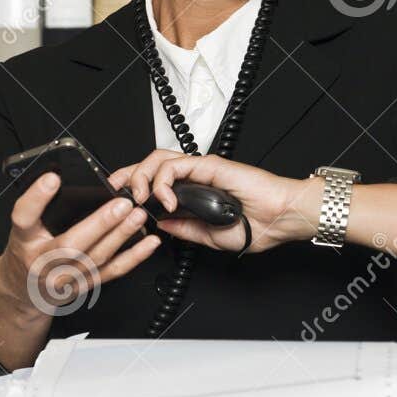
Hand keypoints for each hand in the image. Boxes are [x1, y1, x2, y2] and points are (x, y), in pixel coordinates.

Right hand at [0, 170, 160, 319]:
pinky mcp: (83, 286)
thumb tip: (64, 178)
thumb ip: (41, 209)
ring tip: (136, 216)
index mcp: (23, 239)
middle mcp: (41, 261)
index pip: (23, 217)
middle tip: (121, 204)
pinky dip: (133, 257)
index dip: (36, 198)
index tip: (52, 178)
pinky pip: (111, 271)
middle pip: (69, 244)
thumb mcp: (25, 228)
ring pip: (95, 258)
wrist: (23, 290)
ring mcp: (63, 277)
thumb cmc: (28, 251)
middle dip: (99, 224)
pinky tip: (148, 243)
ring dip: (120, 236)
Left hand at [107, 150, 323, 254]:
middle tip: (119, 192)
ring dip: (142, 176)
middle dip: (128, 175)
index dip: (133, 184)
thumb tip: (159, 224)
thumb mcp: (208, 237)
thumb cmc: (255, 226)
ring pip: (159, 160)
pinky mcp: (208, 165)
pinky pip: (176, 167)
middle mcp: (194, 178)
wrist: (279, 220)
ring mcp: (200, 170)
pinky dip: (164, 182)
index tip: (118, 196)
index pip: (155, 180)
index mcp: (193, 193)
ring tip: (142, 197)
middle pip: (151, 165)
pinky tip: (166, 200)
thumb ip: (184, 229)